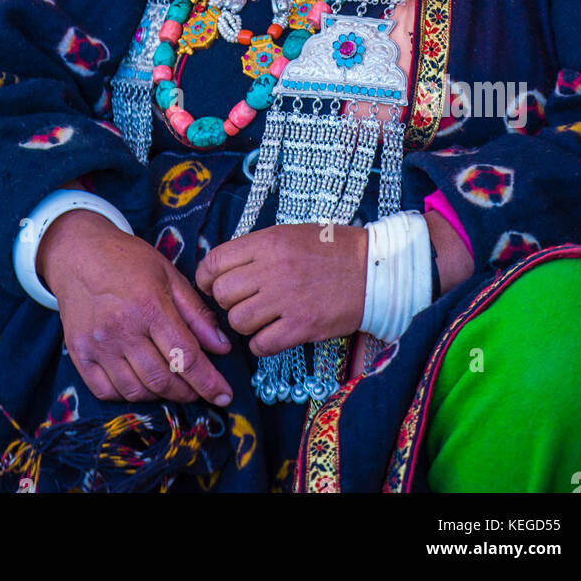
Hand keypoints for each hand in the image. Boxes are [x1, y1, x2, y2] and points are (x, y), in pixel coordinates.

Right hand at [38, 210, 233, 405]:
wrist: (78, 253)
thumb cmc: (128, 260)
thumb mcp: (169, 275)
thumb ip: (196, 313)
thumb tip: (222, 347)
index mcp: (150, 305)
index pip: (186, 357)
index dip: (208, 382)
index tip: (224, 397)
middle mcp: (122, 329)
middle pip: (162, 379)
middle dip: (188, 393)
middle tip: (199, 391)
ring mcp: (98, 344)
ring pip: (136, 391)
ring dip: (160, 396)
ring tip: (172, 385)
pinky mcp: (79, 353)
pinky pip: (106, 392)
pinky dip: (128, 396)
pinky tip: (140, 383)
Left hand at [196, 224, 367, 357]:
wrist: (374, 269)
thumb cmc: (332, 249)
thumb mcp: (289, 234)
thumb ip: (257, 250)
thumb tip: (224, 268)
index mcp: (267, 242)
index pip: (214, 262)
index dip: (206, 278)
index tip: (212, 285)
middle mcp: (271, 269)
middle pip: (221, 294)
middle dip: (227, 302)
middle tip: (244, 302)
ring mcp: (285, 299)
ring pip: (238, 322)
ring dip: (245, 324)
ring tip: (262, 319)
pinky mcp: (301, 326)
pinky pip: (261, 345)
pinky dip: (262, 344)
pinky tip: (274, 335)